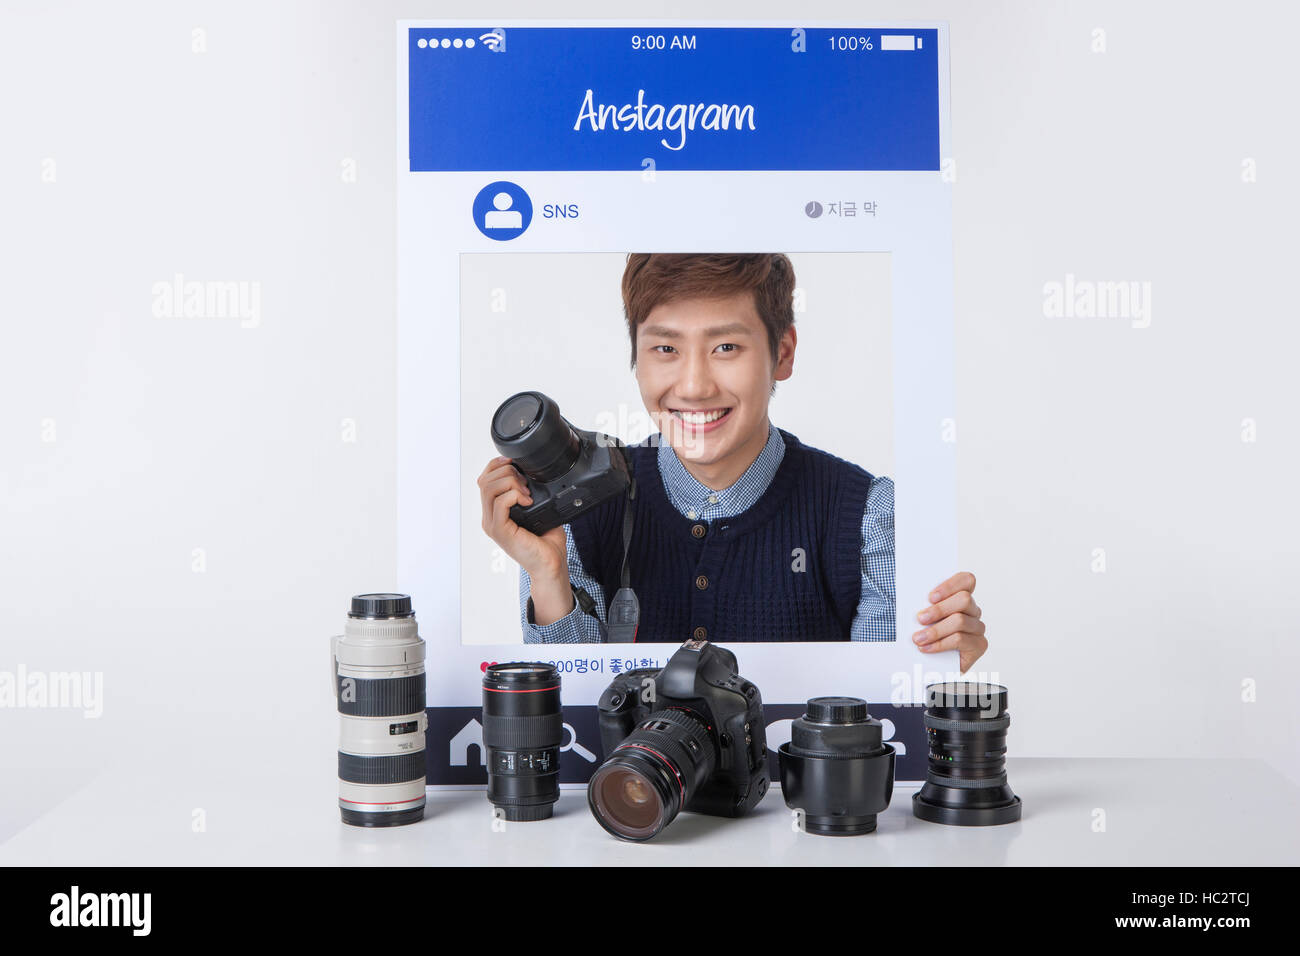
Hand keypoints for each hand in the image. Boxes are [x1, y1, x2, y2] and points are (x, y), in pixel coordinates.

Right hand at [477, 456, 566, 578]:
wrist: (551, 564)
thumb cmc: (547, 541)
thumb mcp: (538, 510)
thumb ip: (529, 492)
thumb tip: (532, 473)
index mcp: (495, 512)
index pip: (484, 480)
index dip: (496, 465)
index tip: (514, 462)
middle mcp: (489, 518)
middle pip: (484, 481)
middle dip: (506, 472)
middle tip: (525, 483)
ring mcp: (492, 525)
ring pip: (490, 489)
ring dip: (511, 483)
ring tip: (527, 493)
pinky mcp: (500, 531)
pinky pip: (500, 503)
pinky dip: (514, 495)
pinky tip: (527, 501)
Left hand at [913, 571, 986, 672]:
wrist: (932, 666)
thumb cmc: (926, 636)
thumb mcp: (922, 618)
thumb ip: (923, 606)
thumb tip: (907, 598)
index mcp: (960, 598)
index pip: (967, 580)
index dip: (950, 585)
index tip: (930, 597)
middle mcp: (973, 611)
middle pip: (964, 599)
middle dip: (939, 609)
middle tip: (920, 619)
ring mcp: (977, 627)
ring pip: (960, 621)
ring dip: (935, 630)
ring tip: (918, 638)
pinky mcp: (979, 645)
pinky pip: (960, 639)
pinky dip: (940, 643)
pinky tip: (926, 648)